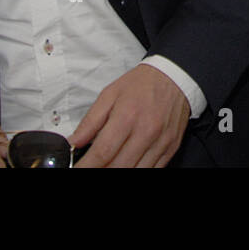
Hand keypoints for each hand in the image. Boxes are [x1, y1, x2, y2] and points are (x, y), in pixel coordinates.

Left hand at [71, 65, 189, 166]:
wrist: (174, 76)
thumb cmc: (141, 84)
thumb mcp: (109, 95)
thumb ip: (90, 121)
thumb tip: (74, 142)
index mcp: (127, 117)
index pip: (102, 152)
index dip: (87, 166)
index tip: (78, 169)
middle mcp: (146, 132)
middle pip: (118, 167)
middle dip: (100, 171)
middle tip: (92, 168)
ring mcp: (160, 142)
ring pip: (136, 172)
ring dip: (119, 173)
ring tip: (108, 166)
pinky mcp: (171, 148)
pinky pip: (153, 170)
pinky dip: (138, 171)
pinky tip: (128, 165)